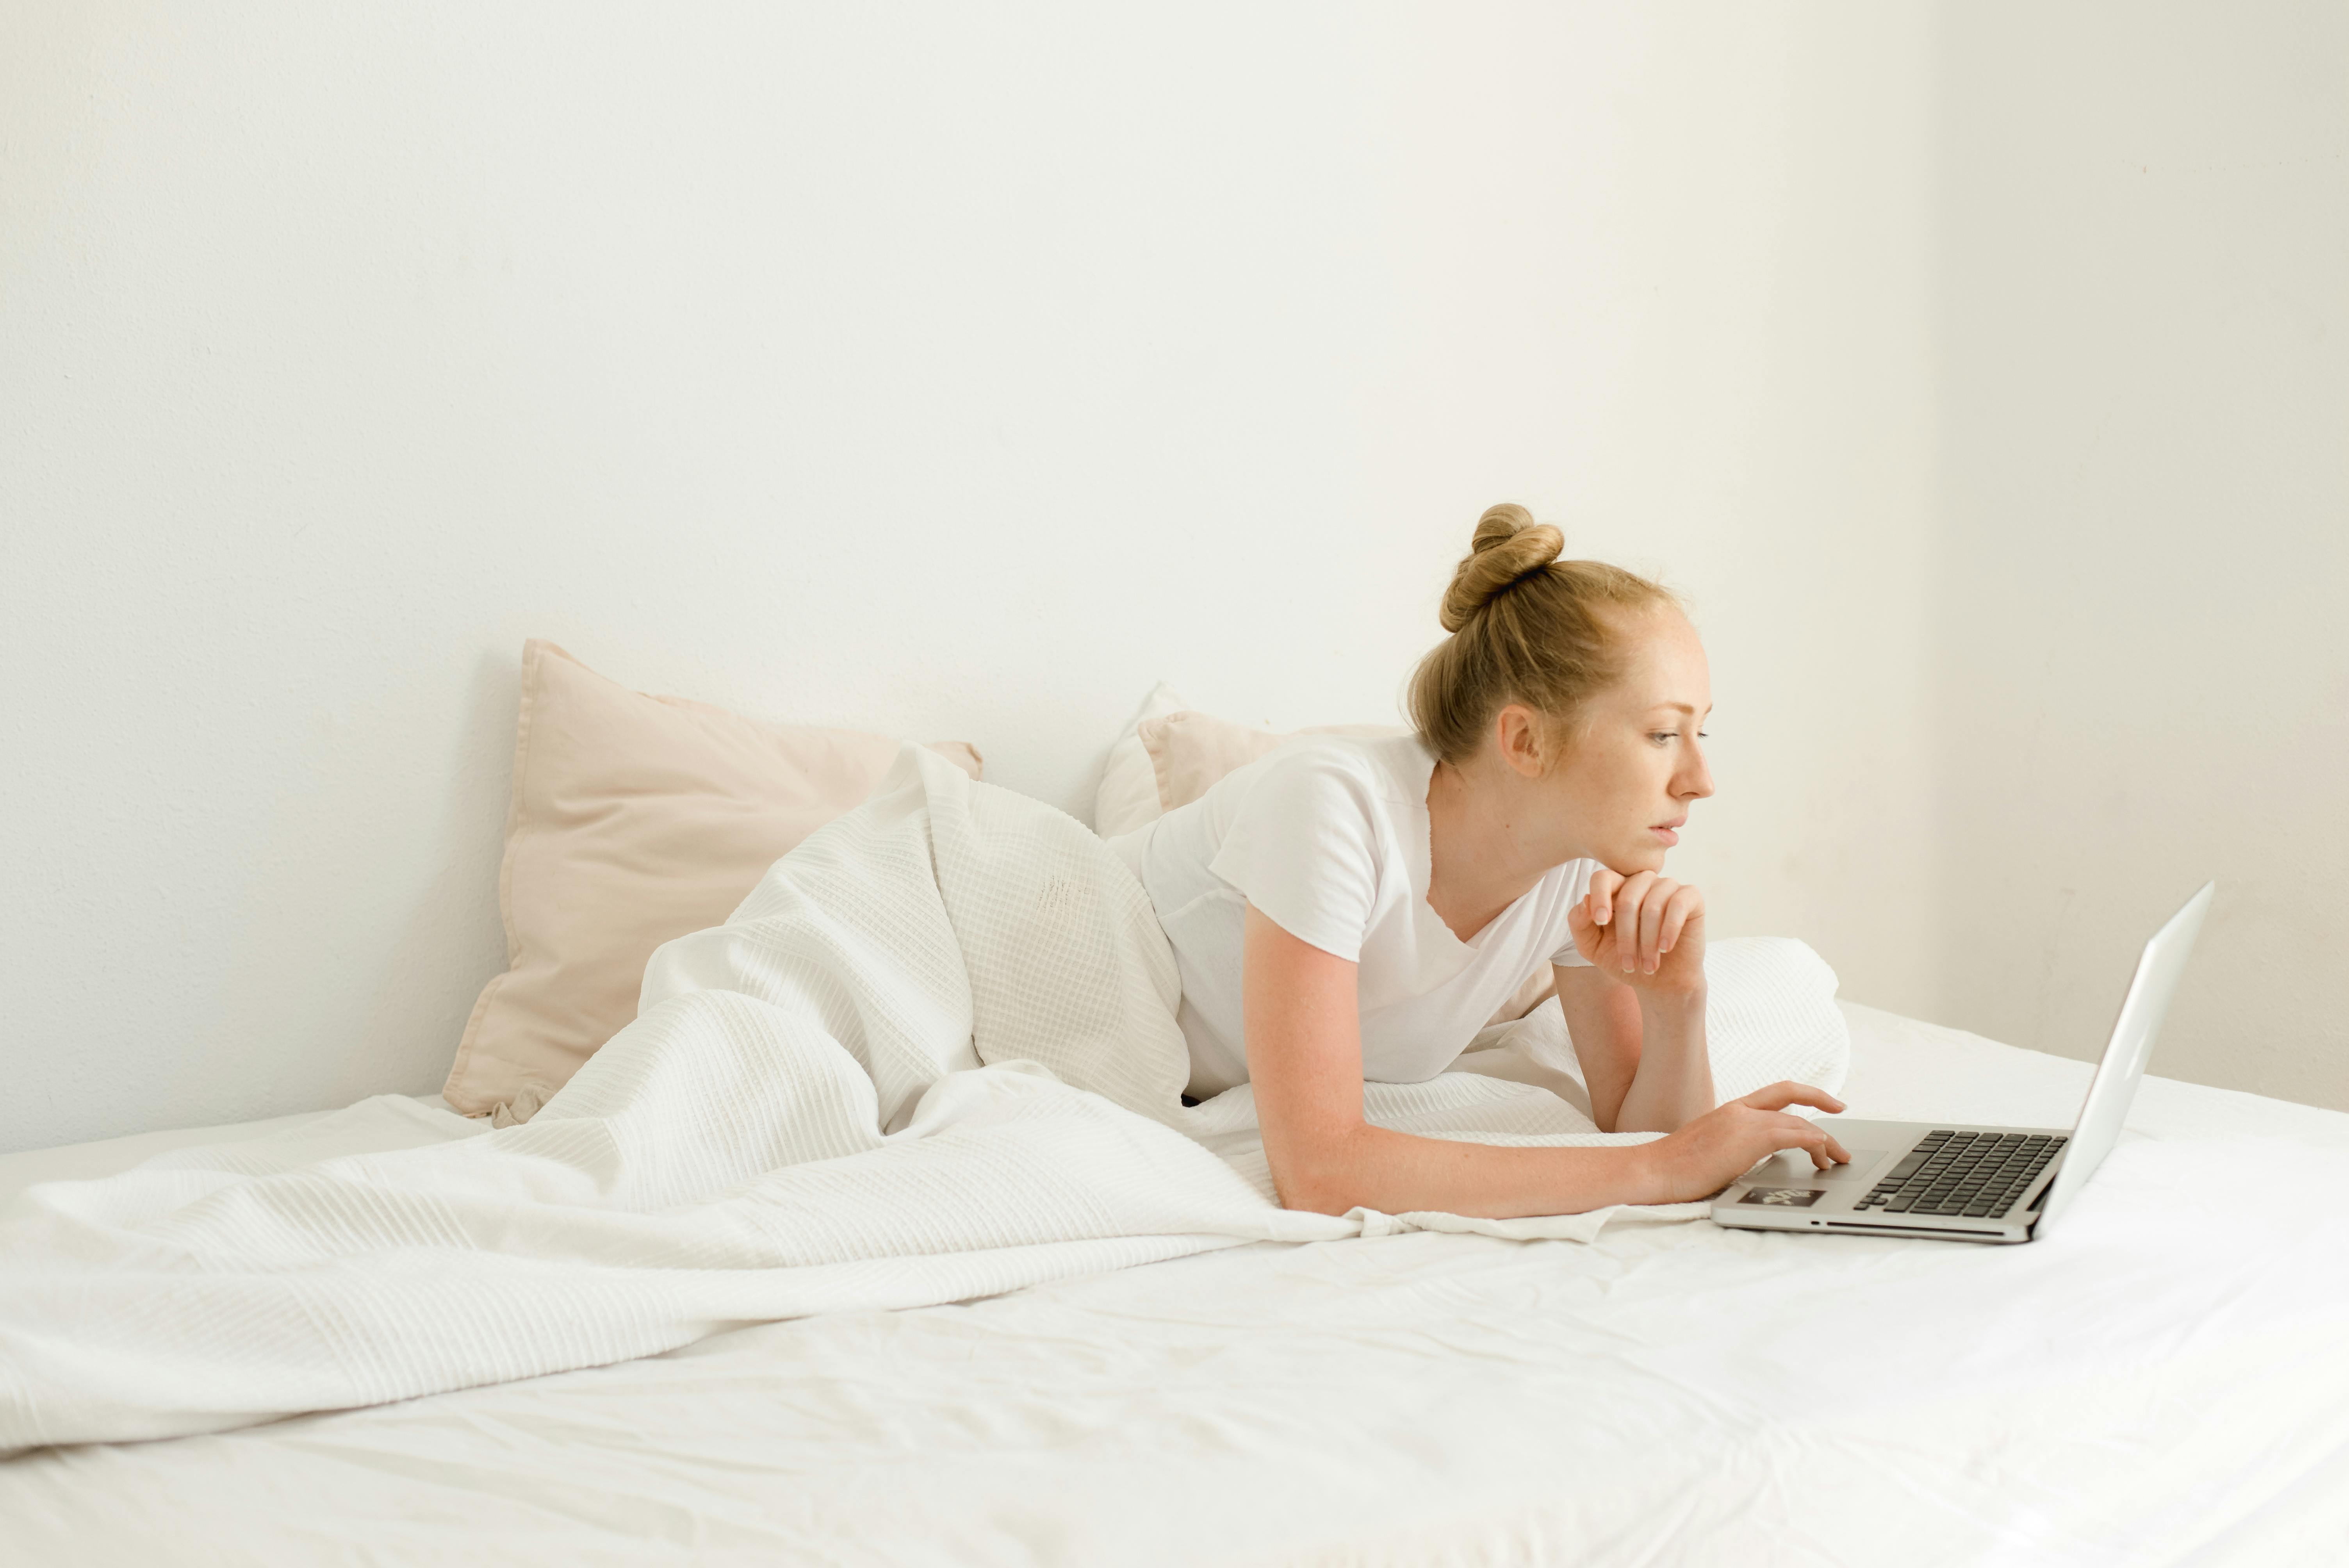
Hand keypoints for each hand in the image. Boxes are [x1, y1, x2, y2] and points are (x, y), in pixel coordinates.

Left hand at [1566, 869, 1706, 996]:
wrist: (1661, 982)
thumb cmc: (1626, 961)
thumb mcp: (1592, 947)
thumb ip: (1579, 923)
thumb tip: (1585, 900)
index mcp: (1617, 889)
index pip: (1603, 878)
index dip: (1600, 897)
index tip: (1600, 922)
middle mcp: (1642, 882)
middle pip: (1628, 897)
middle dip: (1626, 936)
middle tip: (1629, 964)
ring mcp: (1667, 887)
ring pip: (1652, 905)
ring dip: (1648, 941)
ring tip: (1649, 965)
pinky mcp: (1690, 897)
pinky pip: (1678, 904)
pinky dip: (1669, 929)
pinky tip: (1665, 948)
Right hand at [1641, 1082, 1851, 1201]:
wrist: (1652, 1170)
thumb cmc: (1673, 1168)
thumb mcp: (1709, 1149)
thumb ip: (1733, 1146)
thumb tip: (1750, 1159)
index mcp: (1729, 1110)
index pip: (1776, 1093)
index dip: (1806, 1094)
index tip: (1829, 1103)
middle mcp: (1739, 1110)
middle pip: (1792, 1099)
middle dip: (1823, 1108)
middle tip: (1841, 1130)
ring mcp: (1743, 1122)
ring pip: (1798, 1122)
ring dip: (1824, 1141)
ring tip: (1835, 1160)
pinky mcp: (1748, 1139)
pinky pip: (1794, 1135)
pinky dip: (1814, 1142)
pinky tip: (1823, 1154)